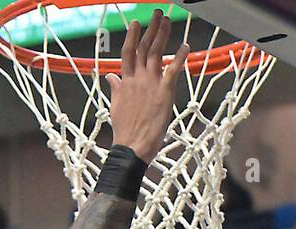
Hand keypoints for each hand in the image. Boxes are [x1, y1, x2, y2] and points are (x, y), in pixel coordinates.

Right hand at [106, 11, 189, 164]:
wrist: (131, 148)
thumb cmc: (125, 130)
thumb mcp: (115, 107)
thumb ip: (115, 88)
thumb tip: (110, 77)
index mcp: (124, 84)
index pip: (127, 54)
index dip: (132, 37)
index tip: (136, 23)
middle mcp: (136, 80)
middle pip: (142, 48)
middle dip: (150, 29)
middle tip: (157, 13)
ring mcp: (150, 85)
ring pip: (156, 54)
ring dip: (162, 36)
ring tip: (167, 20)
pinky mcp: (164, 93)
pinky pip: (173, 71)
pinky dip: (179, 57)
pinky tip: (185, 46)